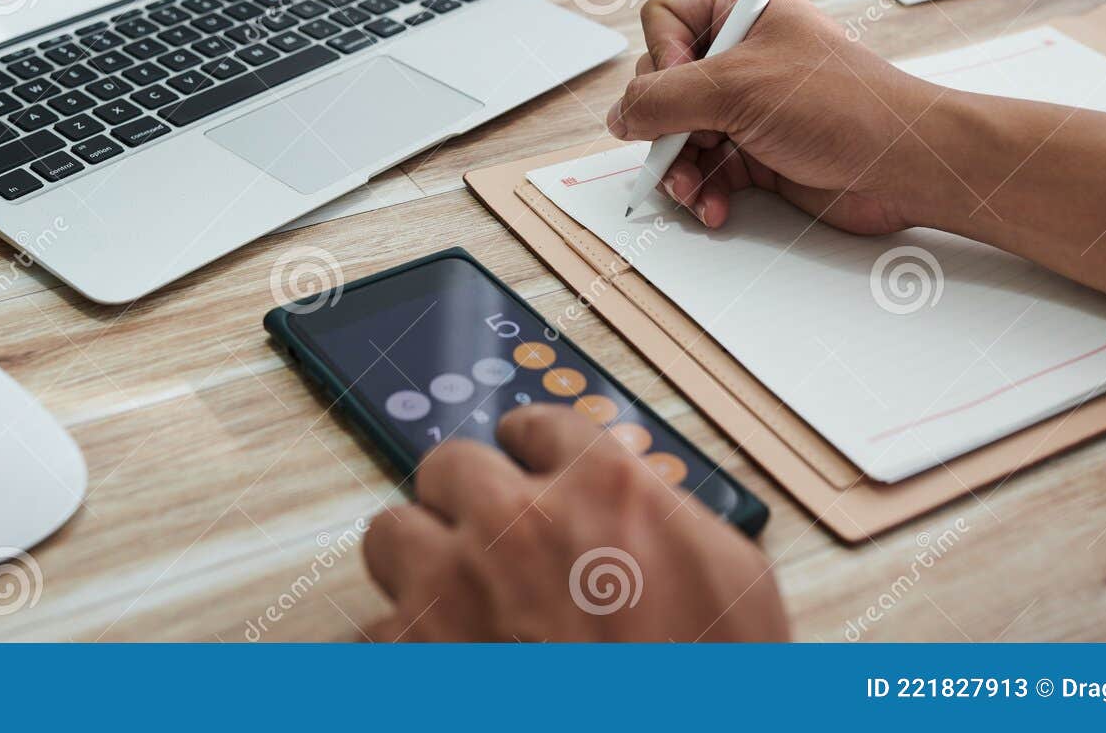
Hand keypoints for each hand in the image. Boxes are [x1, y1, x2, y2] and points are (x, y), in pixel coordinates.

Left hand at [360, 404, 787, 641]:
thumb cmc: (712, 681)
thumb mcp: (732, 578)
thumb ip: (669, 515)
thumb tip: (638, 498)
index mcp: (603, 489)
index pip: (538, 424)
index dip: (532, 447)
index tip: (526, 459)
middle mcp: (517, 524)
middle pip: (447, 466)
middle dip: (465, 496)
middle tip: (484, 527)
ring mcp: (453, 592)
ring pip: (390, 534)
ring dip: (419, 561)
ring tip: (450, 595)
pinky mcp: (409, 662)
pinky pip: (373, 632)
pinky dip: (400, 649)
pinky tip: (438, 662)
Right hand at [606, 0, 942, 234]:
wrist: (905, 166)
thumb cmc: (846, 106)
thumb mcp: (739, 88)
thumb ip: (665, 98)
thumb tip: (620, 115)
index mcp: (744, 15)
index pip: (665, 18)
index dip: (662, 56)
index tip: (683, 87)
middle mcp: (743, 58)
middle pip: (663, 85)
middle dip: (665, 126)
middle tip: (682, 147)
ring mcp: (748, 107)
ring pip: (678, 134)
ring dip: (679, 168)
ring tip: (694, 189)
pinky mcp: (756, 152)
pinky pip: (703, 169)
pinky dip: (702, 190)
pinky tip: (716, 204)